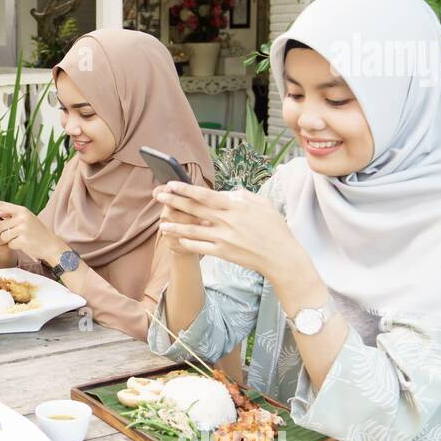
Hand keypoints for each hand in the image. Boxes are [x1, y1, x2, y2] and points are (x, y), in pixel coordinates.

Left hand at [0, 201, 68, 265]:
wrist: (51, 245)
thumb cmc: (38, 232)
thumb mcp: (27, 218)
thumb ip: (12, 215)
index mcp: (21, 210)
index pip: (0, 205)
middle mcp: (21, 218)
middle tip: (1, 235)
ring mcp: (22, 229)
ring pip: (2, 236)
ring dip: (7, 240)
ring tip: (18, 238)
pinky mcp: (22, 240)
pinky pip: (9, 244)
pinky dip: (14, 246)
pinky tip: (23, 244)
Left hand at [154, 181, 304, 281]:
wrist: (281, 256)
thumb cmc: (275, 229)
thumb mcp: (263, 205)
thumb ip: (243, 196)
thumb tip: (227, 192)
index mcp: (236, 206)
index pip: (205, 195)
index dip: (186, 189)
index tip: (171, 184)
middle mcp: (228, 221)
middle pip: (194, 209)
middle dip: (174, 202)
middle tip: (159, 196)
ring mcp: (224, 238)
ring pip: (192, 230)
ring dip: (175, 225)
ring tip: (161, 223)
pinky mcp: (223, 253)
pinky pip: (199, 247)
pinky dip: (186, 243)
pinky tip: (176, 239)